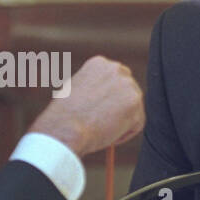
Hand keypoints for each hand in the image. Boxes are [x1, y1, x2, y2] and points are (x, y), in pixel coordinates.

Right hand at [27, 55, 143, 156]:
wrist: (66, 128)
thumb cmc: (63, 115)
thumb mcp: (74, 90)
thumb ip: (93, 88)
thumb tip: (104, 100)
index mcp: (100, 63)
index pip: (114, 78)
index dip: (110, 96)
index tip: (102, 109)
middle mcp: (117, 70)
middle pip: (128, 90)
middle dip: (121, 106)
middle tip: (107, 122)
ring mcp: (129, 86)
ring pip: (133, 109)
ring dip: (121, 122)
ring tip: (100, 129)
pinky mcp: (136, 105)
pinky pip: (136, 125)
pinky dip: (124, 134)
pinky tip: (107, 135)